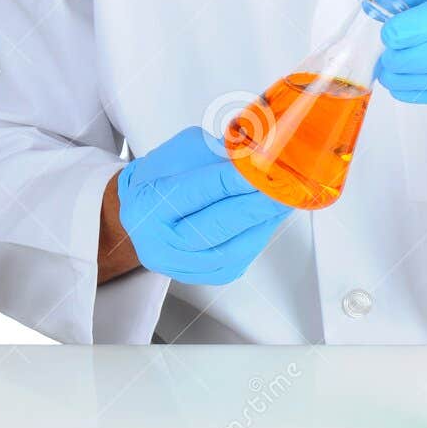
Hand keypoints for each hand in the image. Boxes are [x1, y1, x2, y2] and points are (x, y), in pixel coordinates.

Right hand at [116, 126, 290, 283]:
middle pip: (216, 227)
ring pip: (232, 249)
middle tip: (285, 187)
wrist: (142, 211)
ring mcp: (180, 265)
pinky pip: (238, 260)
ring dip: (264, 223)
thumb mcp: (183, 151)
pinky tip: (270, 219)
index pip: (199, 192)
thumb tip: (257, 155)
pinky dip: (258, 237)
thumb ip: (217, 155)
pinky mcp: (203, 276)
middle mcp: (160, 242)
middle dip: (257, 205)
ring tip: (284, 200)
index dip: (235, 180)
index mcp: (149, 205)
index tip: (264, 168)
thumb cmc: (162, 177)